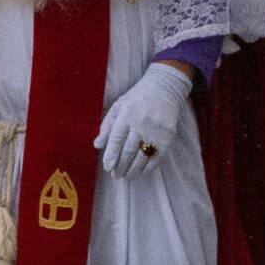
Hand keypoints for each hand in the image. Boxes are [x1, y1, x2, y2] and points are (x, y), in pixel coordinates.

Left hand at [96, 62, 192, 178]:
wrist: (165, 89)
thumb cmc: (138, 98)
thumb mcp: (118, 106)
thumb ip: (107, 126)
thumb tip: (97, 145)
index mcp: (126, 114)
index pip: (116, 140)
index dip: (111, 156)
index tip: (107, 167)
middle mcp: (140, 123)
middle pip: (128, 151)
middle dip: (120, 166)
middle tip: (115, 175)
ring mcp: (155, 131)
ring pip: (141, 157)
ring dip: (133, 170)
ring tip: (126, 176)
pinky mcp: (167, 136)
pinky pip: (156, 157)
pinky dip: (148, 167)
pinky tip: (141, 172)